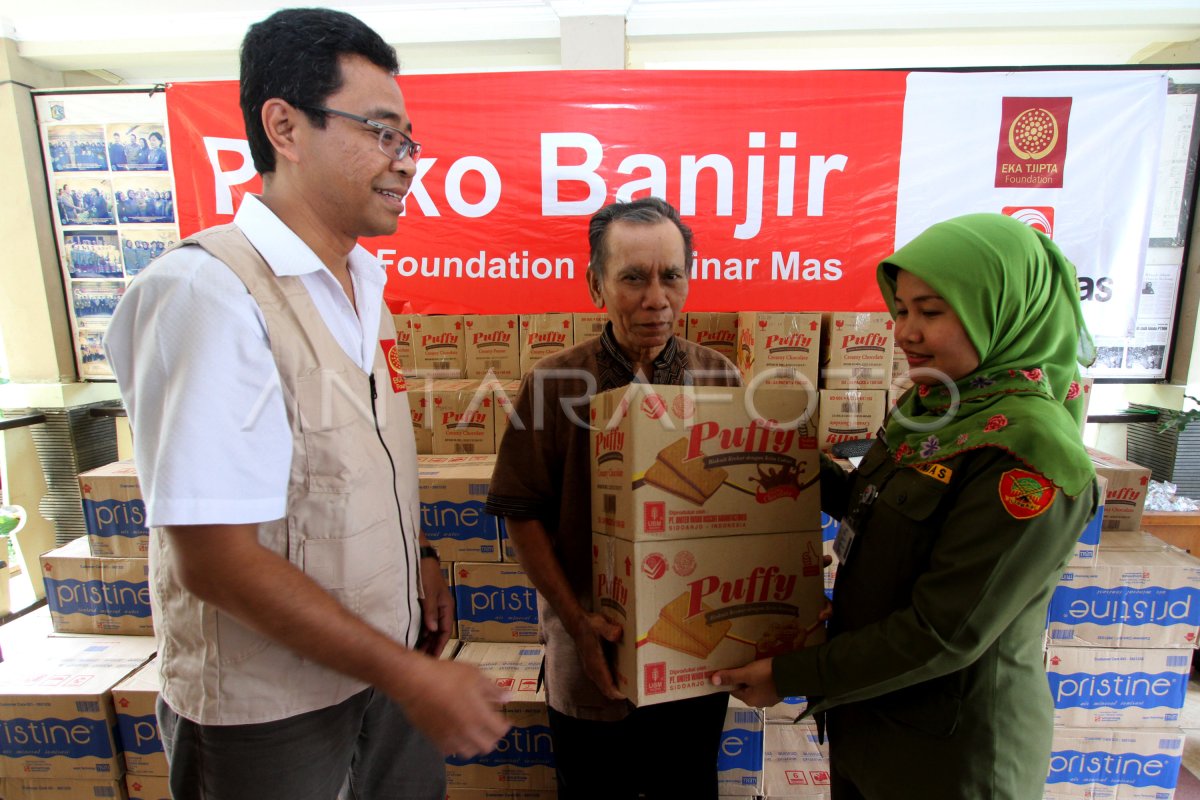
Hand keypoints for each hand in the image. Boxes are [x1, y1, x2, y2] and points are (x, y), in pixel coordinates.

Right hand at [397, 657, 511, 756]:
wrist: (416, 682)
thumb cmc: (447, 675)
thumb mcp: (474, 675)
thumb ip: (493, 689)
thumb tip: (509, 697)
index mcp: (480, 716)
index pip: (500, 731)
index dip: (505, 726)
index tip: (505, 720)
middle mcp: (467, 732)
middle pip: (487, 746)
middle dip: (492, 738)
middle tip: (490, 728)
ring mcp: (450, 738)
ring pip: (469, 752)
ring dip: (475, 744)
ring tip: (474, 733)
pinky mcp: (435, 740)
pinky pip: (450, 751)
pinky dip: (457, 746)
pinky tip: (455, 734)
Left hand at [418, 556, 453, 656]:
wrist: (420, 557)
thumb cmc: (426, 573)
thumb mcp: (429, 593)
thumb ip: (430, 611)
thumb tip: (432, 630)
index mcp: (447, 606)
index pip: (445, 632)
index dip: (439, 645)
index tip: (432, 658)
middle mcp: (441, 609)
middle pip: (438, 632)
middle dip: (432, 646)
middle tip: (422, 659)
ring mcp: (433, 607)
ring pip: (432, 628)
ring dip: (426, 640)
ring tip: (418, 652)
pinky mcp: (425, 605)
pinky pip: (425, 622)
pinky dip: (422, 632)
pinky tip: (415, 638)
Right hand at [566, 611, 624, 700]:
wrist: (576, 624)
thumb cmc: (589, 625)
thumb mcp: (600, 624)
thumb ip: (609, 630)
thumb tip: (618, 633)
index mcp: (595, 662)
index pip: (606, 684)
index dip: (616, 692)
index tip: (628, 694)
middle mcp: (592, 669)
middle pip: (605, 689)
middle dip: (618, 693)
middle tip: (633, 690)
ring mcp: (590, 669)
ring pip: (603, 686)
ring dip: (614, 689)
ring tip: (629, 685)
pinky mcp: (591, 667)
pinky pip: (601, 681)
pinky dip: (610, 683)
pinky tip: (620, 679)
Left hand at [710, 658, 779, 707]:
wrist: (793, 674)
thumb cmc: (767, 675)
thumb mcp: (747, 673)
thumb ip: (731, 677)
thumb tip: (712, 681)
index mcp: (750, 700)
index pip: (734, 691)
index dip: (730, 680)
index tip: (728, 669)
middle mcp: (759, 703)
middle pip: (745, 689)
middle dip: (742, 678)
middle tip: (741, 665)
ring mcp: (771, 698)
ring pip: (756, 687)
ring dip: (753, 678)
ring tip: (752, 665)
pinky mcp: (779, 692)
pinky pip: (766, 685)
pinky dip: (764, 678)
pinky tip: (765, 670)